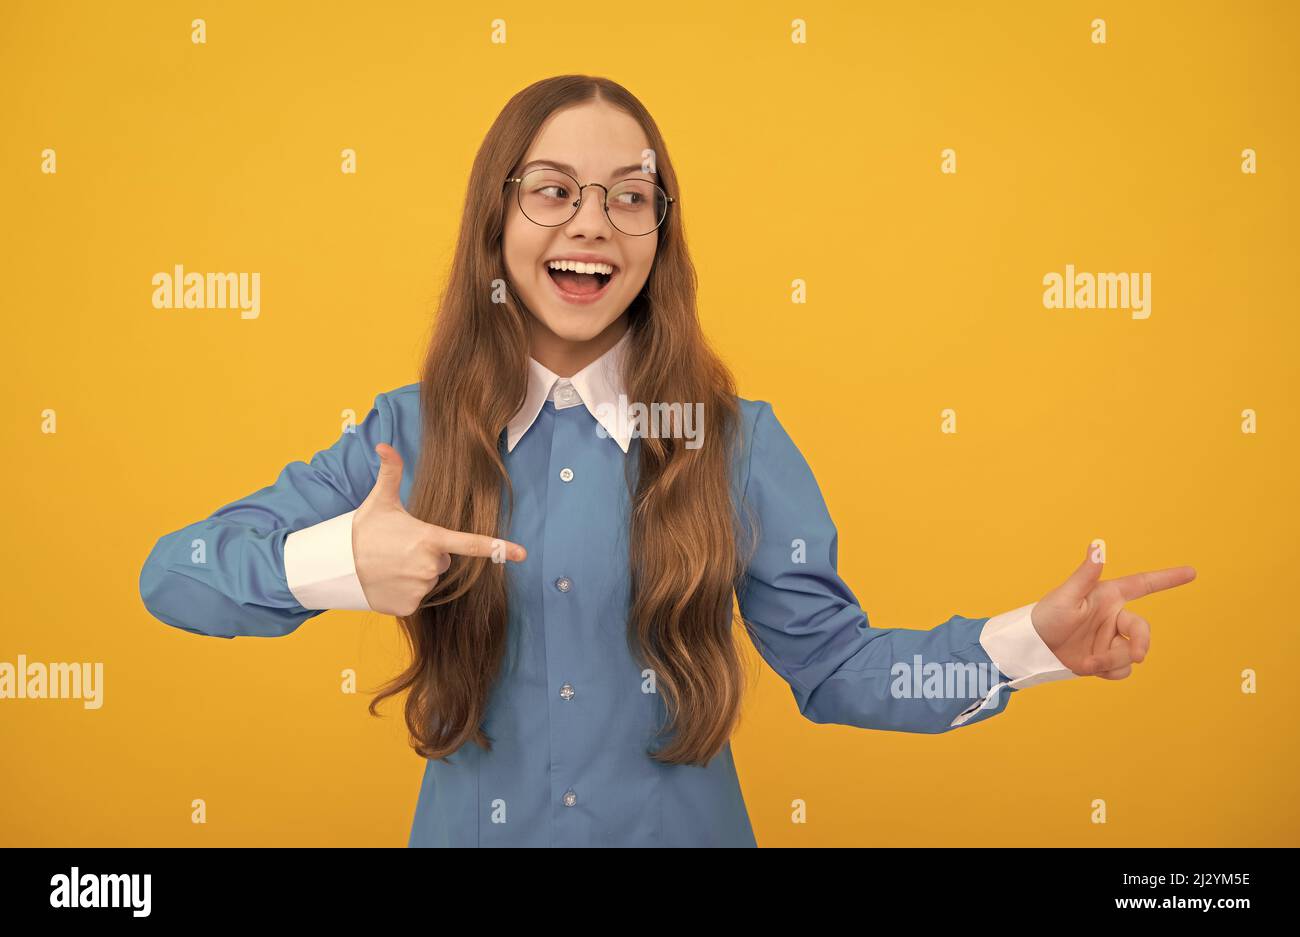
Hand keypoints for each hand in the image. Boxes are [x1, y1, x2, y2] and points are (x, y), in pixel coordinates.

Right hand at [352, 443, 525, 616]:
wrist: (338, 566)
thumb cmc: (363, 531)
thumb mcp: (379, 501)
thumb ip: (390, 473)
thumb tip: (383, 443)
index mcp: (429, 538)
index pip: (470, 544)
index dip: (498, 547)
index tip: (523, 554)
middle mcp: (430, 566)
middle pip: (443, 562)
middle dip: (428, 555)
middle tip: (401, 548)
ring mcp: (420, 588)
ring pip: (430, 580)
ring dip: (416, 574)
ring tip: (391, 565)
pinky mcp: (409, 607)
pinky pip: (416, 598)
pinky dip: (405, 592)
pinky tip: (387, 581)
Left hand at [1030, 543, 1195, 679]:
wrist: (1033, 649)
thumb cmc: (1045, 617)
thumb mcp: (1066, 596)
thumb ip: (1086, 573)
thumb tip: (1098, 546)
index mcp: (1108, 596)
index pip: (1143, 584)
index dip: (1167, 579)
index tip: (1192, 572)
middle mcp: (1113, 617)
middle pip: (1143, 629)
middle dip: (1142, 642)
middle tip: (1136, 655)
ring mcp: (1110, 640)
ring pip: (1131, 654)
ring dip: (1113, 660)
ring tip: (1087, 660)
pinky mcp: (1105, 660)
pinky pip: (1121, 670)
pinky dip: (1108, 671)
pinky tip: (1088, 667)